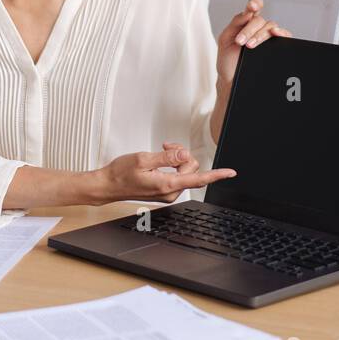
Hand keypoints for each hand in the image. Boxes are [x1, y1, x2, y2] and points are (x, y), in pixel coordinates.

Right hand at [91, 143, 235, 203]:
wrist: (108, 185)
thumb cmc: (121, 173)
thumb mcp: (143, 159)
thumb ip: (167, 157)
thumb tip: (184, 155)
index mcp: (166, 185)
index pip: (198, 179)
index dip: (216, 175)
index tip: (230, 173)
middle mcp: (170, 192)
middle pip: (191, 169)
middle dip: (182, 155)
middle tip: (166, 147)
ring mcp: (167, 193)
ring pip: (185, 171)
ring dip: (176, 159)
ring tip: (161, 152)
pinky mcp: (164, 191)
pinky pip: (177, 175)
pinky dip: (172, 165)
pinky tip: (160, 161)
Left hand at [215, 0, 292, 85]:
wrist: (232, 79)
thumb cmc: (228, 59)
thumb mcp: (225, 38)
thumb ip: (236, 23)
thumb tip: (248, 12)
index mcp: (245, 21)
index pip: (253, 7)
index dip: (255, 3)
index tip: (252, 6)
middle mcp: (257, 27)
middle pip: (259, 20)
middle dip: (249, 30)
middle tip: (240, 42)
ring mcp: (267, 36)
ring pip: (270, 27)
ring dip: (260, 35)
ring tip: (249, 46)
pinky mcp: (277, 45)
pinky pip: (285, 35)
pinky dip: (282, 33)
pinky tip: (275, 34)